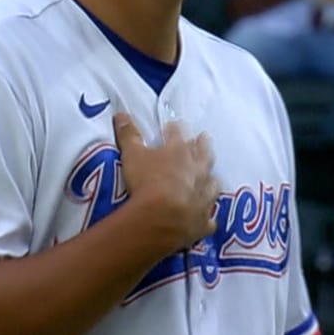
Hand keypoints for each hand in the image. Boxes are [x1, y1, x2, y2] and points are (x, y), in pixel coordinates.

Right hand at [114, 115, 219, 252]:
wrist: (160, 218)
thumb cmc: (146, 182)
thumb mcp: (132, 154)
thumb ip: (128, 134)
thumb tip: (120, 114)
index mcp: (179, 152)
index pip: (177, 135)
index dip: (174, 129)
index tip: (172, 125)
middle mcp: (197, 171)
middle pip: (204, 154)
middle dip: (203, 145)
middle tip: (204, 137)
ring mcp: (204, 196)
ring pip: (213, 184)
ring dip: (211, 180)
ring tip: (211, 177)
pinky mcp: (204, 221)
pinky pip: (209, 220)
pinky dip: (208, 219)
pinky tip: (208, 220)